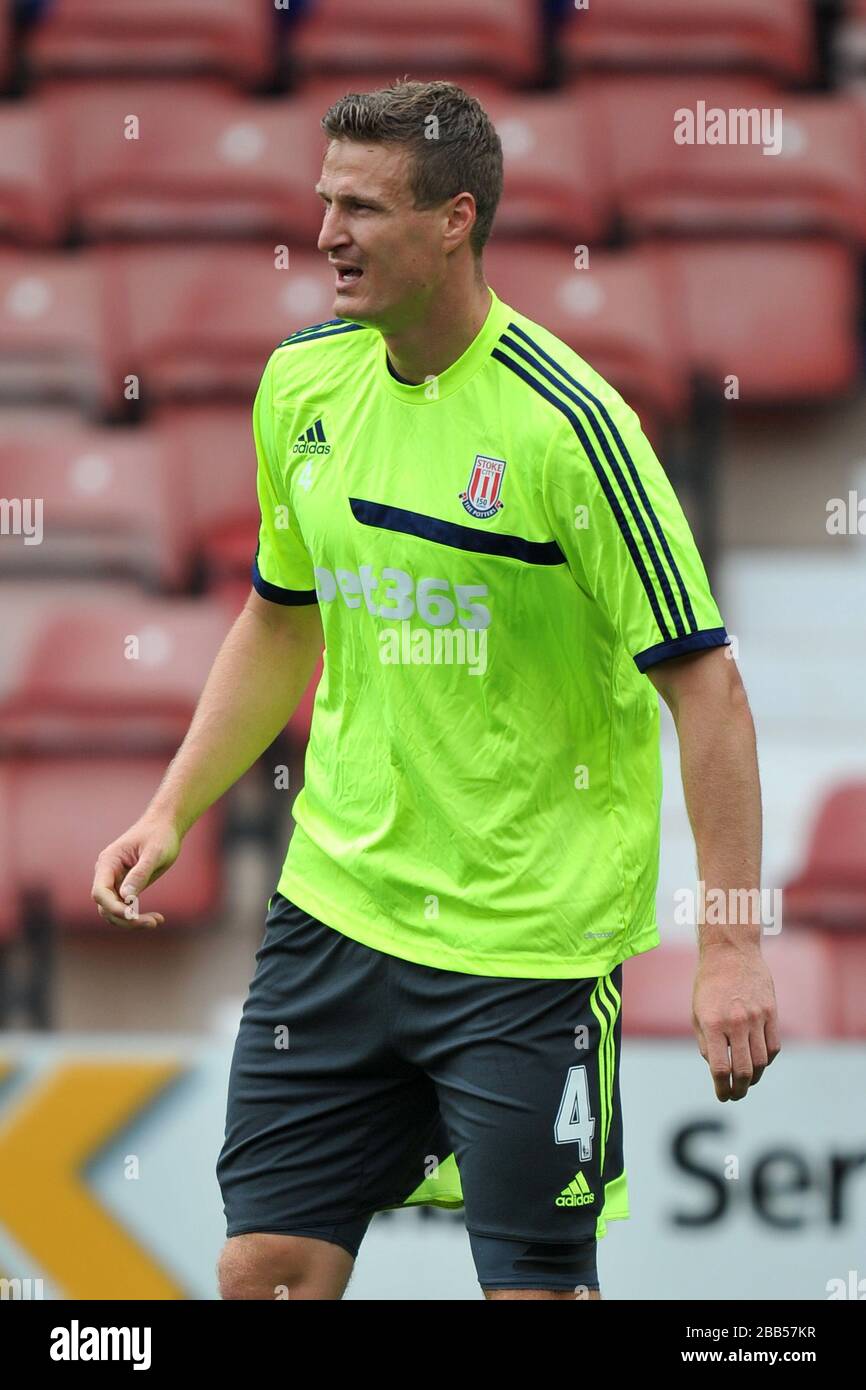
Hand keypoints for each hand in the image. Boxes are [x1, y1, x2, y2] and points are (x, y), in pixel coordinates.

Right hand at [91, 816, 181, 927]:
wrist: (165, 826)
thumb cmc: (160, 836)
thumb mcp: (155, 853)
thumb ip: (140, 873)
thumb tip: (127, 898)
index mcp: (108, 862)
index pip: (100, 892)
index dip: (113, 907)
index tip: (133, 915)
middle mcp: (106, 873)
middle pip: (105, 906)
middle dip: (126, 918)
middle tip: (152, 923)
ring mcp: (114, 881)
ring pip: (114, 911)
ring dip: (132, 920)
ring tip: (156, 921)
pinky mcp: (124, 887)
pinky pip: (125, 907)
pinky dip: (137, 916)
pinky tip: (157, 918)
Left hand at [692, 945, 780, 1100]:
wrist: (730, 951)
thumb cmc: (709, 983)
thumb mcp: (697, 1012)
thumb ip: (706, 1043)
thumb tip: (717, 1069)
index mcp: (713, 1023)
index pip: (720, 1068)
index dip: (721, 1087)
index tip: (721, 1095)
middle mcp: (736, 1022)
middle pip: (744, 1070)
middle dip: (739, 1089)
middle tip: (735, 1095)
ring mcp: (756, 1017)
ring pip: (761, 1061)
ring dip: (754, 1078)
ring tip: (747, 1082)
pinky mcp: (771, 1012)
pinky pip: (773, 1046)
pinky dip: (767, 1060)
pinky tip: (759, 1062)